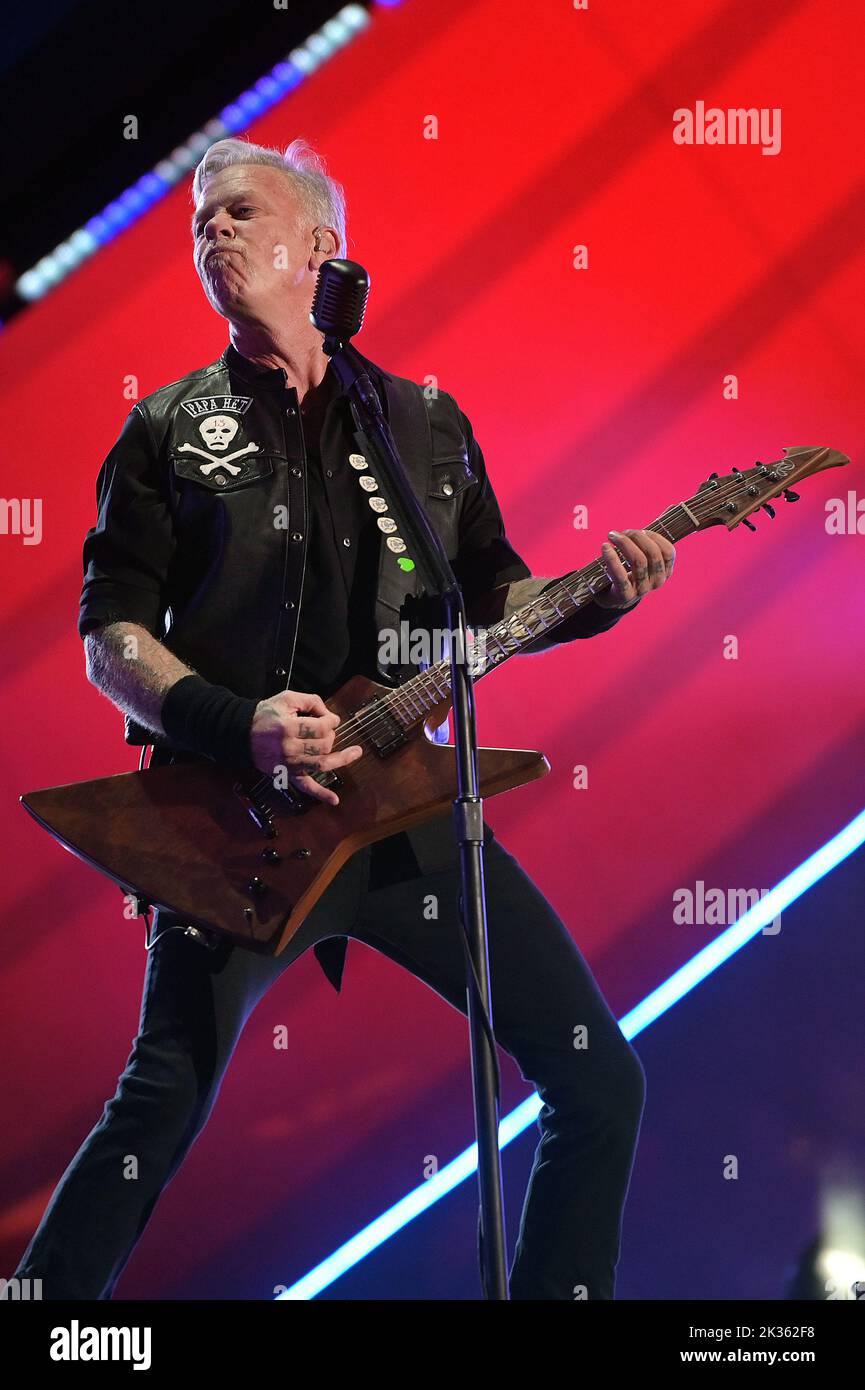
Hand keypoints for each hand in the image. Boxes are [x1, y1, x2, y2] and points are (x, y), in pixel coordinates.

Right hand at [249, 689, 362, 804]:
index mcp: (289, 728)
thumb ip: (311, 701)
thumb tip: (329, 714)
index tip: (330, 718)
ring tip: (355, 752)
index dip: (331, 720)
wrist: (241, 732)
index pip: (322, 727)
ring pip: (322, 764)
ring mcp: (290, 764)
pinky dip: (321, 794)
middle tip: (327, 729)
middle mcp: (290, 748)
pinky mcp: (287, 774)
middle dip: (331, 735)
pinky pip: (305, 787)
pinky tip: (335, 800)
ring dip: (341, 759)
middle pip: (324, 745)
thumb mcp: (287, 698)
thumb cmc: (265, 714)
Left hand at [593, 528, 675, 608]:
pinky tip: (605, 547)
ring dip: (624, 543)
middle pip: (652, 554)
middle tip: (622, 532)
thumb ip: (656, 533)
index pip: (668, 551)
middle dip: (637, 537)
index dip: (654, 537)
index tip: (640, 531)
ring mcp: (642, 590)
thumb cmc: (632, 570)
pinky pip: (620, 575)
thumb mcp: (646, 554)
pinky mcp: (625, 595)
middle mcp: (657, 581)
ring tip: (612, 536)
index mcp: (666, 571)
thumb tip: (674, 506)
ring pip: (638, 561)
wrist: (615, 597)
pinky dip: (611, 558)